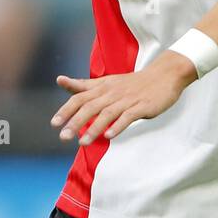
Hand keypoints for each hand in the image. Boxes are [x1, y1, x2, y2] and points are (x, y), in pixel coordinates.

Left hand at [50, 52, 196, 145]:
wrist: (164, 75)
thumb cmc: (132, 83)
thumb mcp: (106, 82)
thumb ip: (83, 85)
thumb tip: (60, 80)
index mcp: (102, 87)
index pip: (80, 97)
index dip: (66, 110)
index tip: (54, 123)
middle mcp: (112, 92)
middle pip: (90, 106)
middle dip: (76, 122)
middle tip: (63, 137)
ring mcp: (128, 99)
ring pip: (107, 113)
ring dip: (94, 128)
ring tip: (82, 142)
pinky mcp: (142, 106)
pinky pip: (128, 116)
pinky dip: (118, 126)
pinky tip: (109, 136)